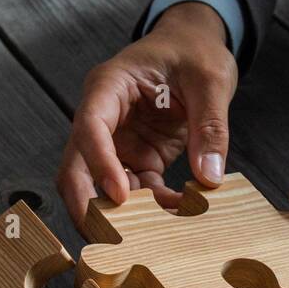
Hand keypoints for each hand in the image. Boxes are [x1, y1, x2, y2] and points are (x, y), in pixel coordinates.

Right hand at [58, 1, 237, 223]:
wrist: (196, 47)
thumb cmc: (194, 51)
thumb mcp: (211, 79)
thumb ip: (211, 125)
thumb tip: (209, 176)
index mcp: (109, 86)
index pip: (89, 127)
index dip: (99, 163)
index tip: (120, 195)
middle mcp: (104, 117)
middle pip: (77, 166)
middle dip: (87, 205)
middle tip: (106, 239)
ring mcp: (118, 142)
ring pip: (102, 187)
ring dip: (123, 214)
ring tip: (149, 236)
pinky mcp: (137, 158)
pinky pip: (137, 191)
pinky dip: (153, 208)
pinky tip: (176, 215)